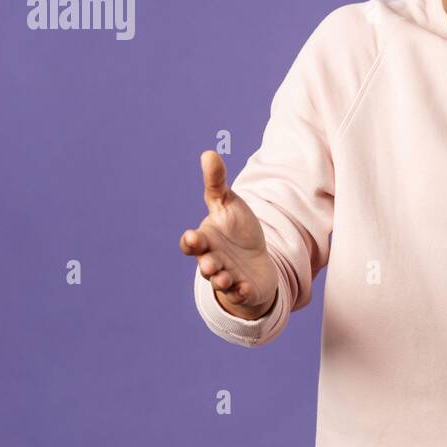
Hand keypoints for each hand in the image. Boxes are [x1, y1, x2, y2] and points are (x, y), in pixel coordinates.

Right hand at [179, 151, 279, 319]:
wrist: (256, 259)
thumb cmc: (237, 229)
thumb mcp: (228, 204)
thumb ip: (216, 183)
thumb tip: (209, 153)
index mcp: (206, 241)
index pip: (191, 244)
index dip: (190, 242)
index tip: (192, 237)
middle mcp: (213, 261)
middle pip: (205, 266)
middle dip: (207, 266)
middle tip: (211, 264)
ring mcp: (228, 277)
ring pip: (220, 282)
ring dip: (221, 281)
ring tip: (226, 278)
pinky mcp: (244, 288)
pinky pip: (241, 293)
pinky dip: (242, 292)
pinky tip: (245, 287)